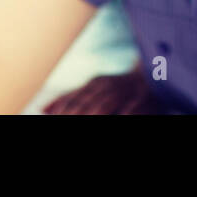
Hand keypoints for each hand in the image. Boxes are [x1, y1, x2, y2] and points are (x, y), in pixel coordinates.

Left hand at [42, 65, 160, 114]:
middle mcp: (109, 85)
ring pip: (106, 105)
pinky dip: (124, 113)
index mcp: (95, 83)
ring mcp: (127, 91)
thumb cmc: (117, 88)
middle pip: (87, 103)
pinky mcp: (144, 99)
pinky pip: (131, 108)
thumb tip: (43, 109)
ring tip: (84, 119)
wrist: (153, 76)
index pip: (74, 99)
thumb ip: (70, 99)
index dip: (63, 110)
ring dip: (94, 113)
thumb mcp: (93, 90)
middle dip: (74, 114)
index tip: (55, 117)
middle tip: (66, 120)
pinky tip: (119, 117)